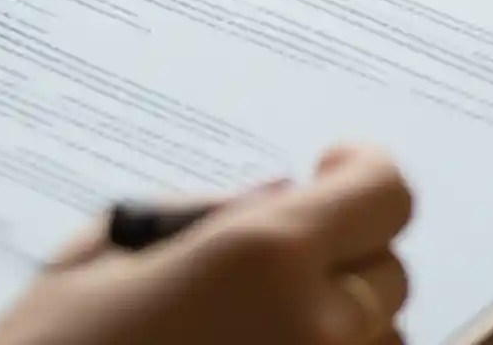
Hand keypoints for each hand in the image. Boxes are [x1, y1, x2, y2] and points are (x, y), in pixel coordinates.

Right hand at [0, 144, 414, 344]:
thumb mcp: (103, 254)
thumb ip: (204, 211)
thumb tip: (280, 194)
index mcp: (265, 257)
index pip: (384, 195)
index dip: (363, 170)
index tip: (334, 165)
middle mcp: (316, 328)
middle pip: (389, 271)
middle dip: (344, 248)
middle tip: (282, 251)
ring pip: (383, 339)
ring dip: (342, 317)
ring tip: (267, 316)